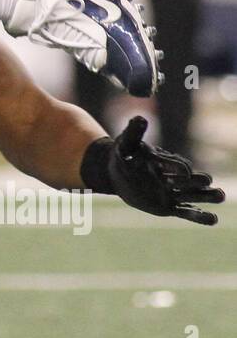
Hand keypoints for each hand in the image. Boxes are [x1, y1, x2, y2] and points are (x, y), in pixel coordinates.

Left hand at [103, 117, 224, 224]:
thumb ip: (134, 133)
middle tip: (207, 182)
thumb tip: (140, 118)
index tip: (168, 177)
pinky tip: (213, 219)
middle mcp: (173, 177)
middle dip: (199, 181)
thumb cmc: (123, 154)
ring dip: (207, 196)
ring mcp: (172, 193)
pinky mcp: (168, 207)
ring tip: (221, 196)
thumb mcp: (126, 143)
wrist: (115, 172)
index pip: (179, 166)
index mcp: (166, 162)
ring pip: (194, 196)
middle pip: (193, 180)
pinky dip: (199, 216)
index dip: (178, 170)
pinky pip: (186, 212)